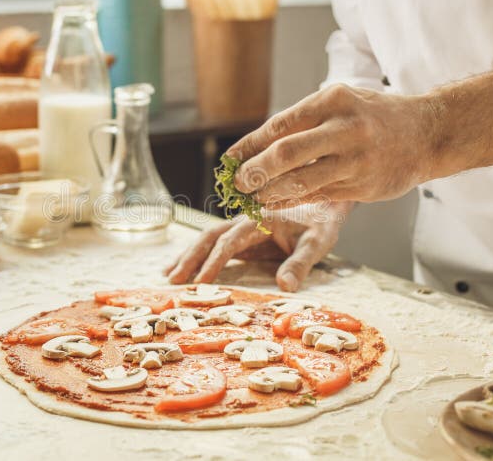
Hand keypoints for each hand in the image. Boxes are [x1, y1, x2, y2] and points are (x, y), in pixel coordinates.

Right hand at [164, 203, 351, 291]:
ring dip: (188, 256)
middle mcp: (245, 220)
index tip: (202, 282)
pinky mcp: (241, 236)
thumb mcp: (317, 243)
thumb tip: (285, 286)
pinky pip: (214, 245)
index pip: (230, 241)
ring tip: (168, 275)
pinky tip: (183, 268)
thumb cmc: (321, 223)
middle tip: (174, 280)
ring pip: (207, 238)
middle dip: (190, 258)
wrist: (324, 206)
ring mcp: (241, 227)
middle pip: (209, 236)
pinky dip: (197, 256)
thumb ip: (300, 264)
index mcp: (259, 219)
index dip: (214, 261)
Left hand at [229, 84, 436, 205]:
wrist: (428, 133)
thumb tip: (254, 147)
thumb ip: (302, 122)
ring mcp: (355, 159)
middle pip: (287, 153)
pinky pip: (318, 195)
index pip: (279, 125)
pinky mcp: (363, 185)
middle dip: (255, 171)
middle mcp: (345, 128)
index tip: (229, 159)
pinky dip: (292, 201)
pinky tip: (276, 204)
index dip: (249, 145)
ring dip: (270, 192)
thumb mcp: (340, 103)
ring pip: (301, 180)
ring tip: (252, 198)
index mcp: (333, 100)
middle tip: (238, 183)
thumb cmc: (373, 116)